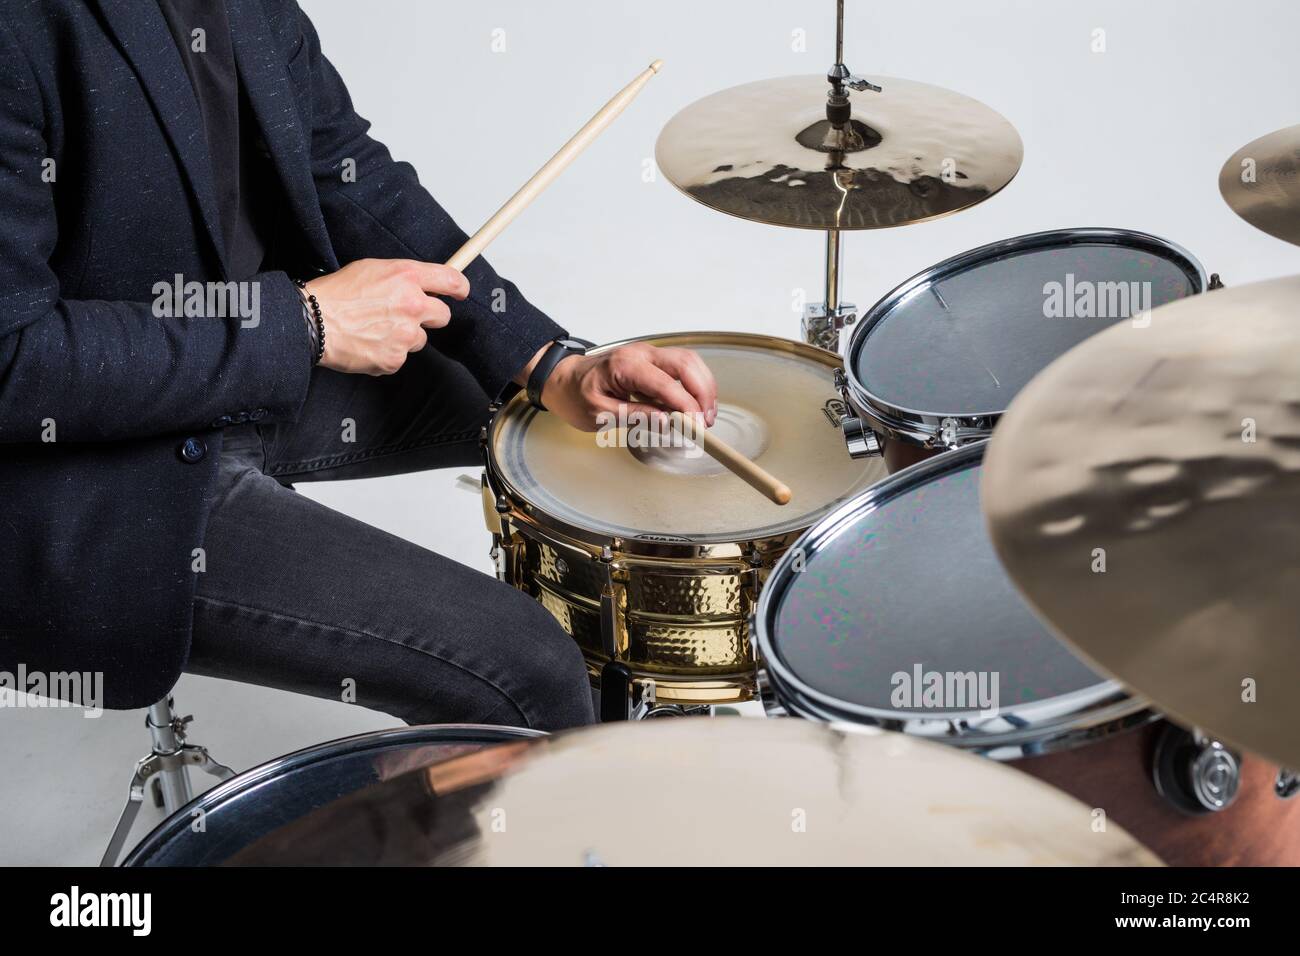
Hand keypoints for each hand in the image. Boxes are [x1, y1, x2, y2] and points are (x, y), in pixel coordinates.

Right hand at [304, 258, 468, 375]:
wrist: (313, 322)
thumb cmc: (337, 294)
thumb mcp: (372, 269)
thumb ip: (402, 277)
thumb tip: (421, 284)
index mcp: (407, 277)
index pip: (451, 280)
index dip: (459, 288)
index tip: (460, 292)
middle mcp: (412, 305)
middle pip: (443, 316)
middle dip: (429, 317)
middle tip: (406, 316)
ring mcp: (405, 334)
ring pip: (420, 339)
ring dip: (404, 337)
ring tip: (376, 329)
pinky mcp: (395, 358)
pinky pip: (400, 357)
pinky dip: (388, 353)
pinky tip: (369, 343)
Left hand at [538, 342, 718, 432]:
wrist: (563, 379)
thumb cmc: (576, 395)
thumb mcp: (599, 413)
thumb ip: (634, 416)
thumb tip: (666, 423)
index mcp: (625, 365)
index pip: (666, 385)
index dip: (686, 407)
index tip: (696, 427)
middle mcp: (641, 353)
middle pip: (686, 364)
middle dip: (702, 394)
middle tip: (705, 423)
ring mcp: (649, 353)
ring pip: (689, 362)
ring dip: (703, 387)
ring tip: (705, 416)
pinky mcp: (653, 360)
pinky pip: (682, 366)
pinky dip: (695, 384)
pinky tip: (695, 405)